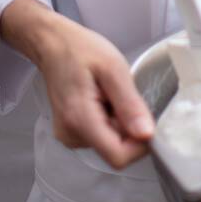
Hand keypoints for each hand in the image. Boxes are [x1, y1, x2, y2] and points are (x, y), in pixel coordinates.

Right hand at [1, 0, 154, 168]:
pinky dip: (108, 121)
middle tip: (119, 95)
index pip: (118, 157)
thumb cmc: (80, 50)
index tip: (142, 117)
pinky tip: (100, 99)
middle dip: (127, 127)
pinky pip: (101, 137)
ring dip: (118, 122)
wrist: (52, 44)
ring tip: (107, 94)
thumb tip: (147, 135)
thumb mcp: (113, 68)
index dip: (139, 143)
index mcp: (80, 120)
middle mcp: (71, 135)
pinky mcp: (71, 134)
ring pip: (110, 144)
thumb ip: (130, 104)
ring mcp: (69, 137)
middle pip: (115, 151)